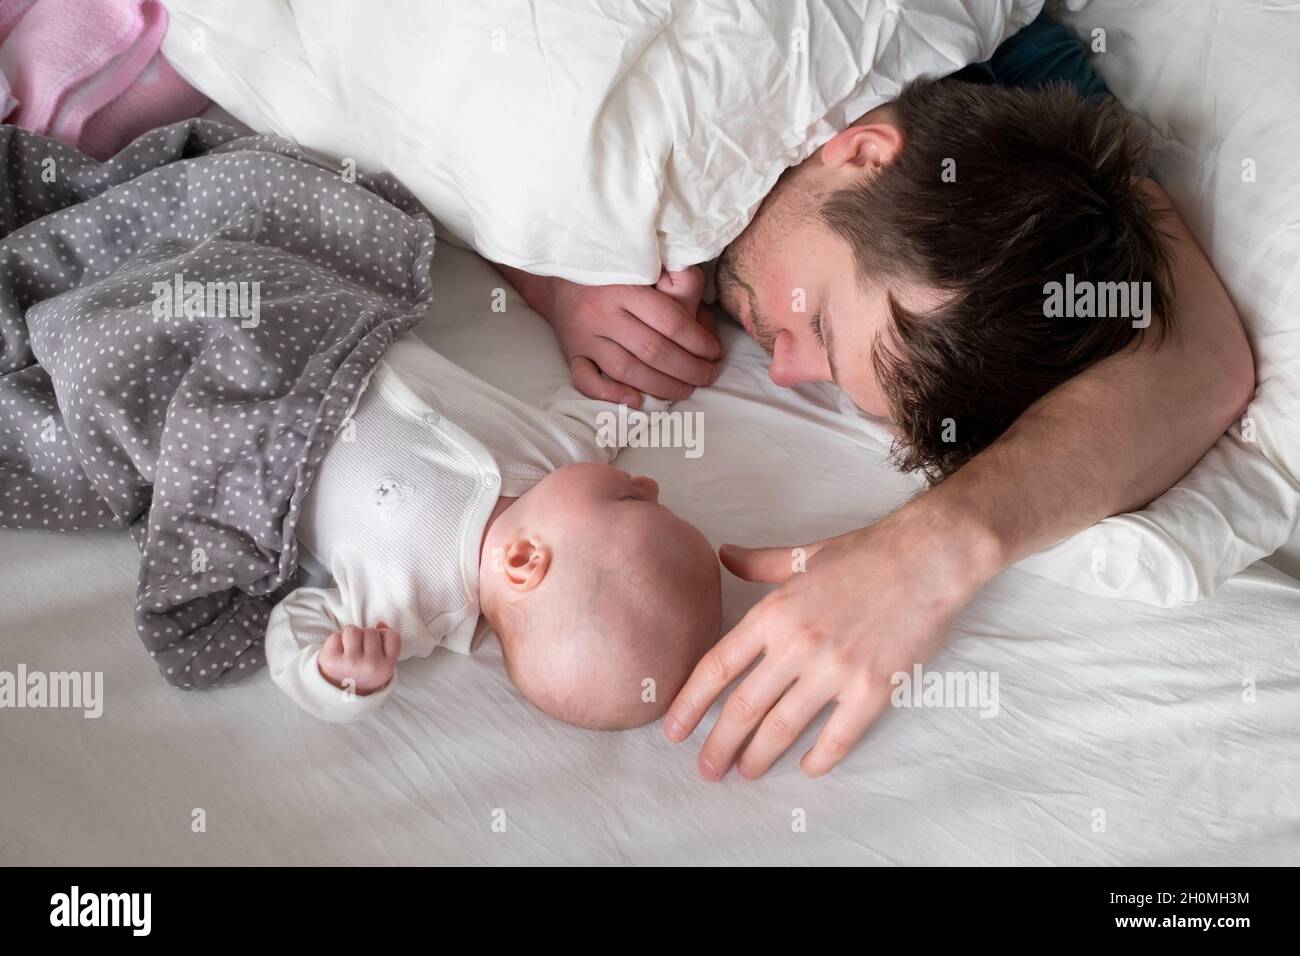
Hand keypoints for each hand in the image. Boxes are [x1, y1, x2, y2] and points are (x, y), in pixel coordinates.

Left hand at [318, 622, 400, 695]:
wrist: (340, 694)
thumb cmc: (363, 674)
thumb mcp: (383, 665)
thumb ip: (388, 644)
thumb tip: (381, 624)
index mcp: (386, 667)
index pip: (392, 636)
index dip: (383, 635)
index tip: (376, 646)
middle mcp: (371, 665)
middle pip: (371, 631)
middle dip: (364, 637)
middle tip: (359, 651)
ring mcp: (351, 663)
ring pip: (352, 630)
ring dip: (349, 636)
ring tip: (348, 649)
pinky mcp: (332, 660)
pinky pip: (335, 636)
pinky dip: (335, 642)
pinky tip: (337, 653)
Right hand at [548, 266, 721, 404]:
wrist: (562, 275)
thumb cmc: (616, 272)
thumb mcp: (649, 265)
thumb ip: (680, 283)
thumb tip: (707, 318)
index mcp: (625, 286)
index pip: (671, 322)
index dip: (699, 343)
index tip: (714, 352)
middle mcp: (602, 312)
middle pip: (653, 350)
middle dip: (688, 369)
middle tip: (707, 376)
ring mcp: (583, 335)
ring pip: (626, 369)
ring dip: (662, 386)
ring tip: (685, 390)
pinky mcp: (571, 353)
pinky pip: (586, 380)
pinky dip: (611, 394)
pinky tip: (637, 401)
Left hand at [663, 506, 996, 779]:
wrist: (928, 558)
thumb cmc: (866, 554)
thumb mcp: (802, 556)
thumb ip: (758, 564)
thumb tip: (725, 556)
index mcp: (773, 614)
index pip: (717, 668)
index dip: (690, 704)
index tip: (674, 730)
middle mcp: (797, 645)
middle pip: (743, 707)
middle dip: (718, 745)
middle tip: (706, 770)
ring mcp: (835, 670)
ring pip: (784, 727)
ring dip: (759, 757)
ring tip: (745, 773)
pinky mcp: (872, 689)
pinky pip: (838, 737)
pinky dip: (820, 758)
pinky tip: (807, 767)